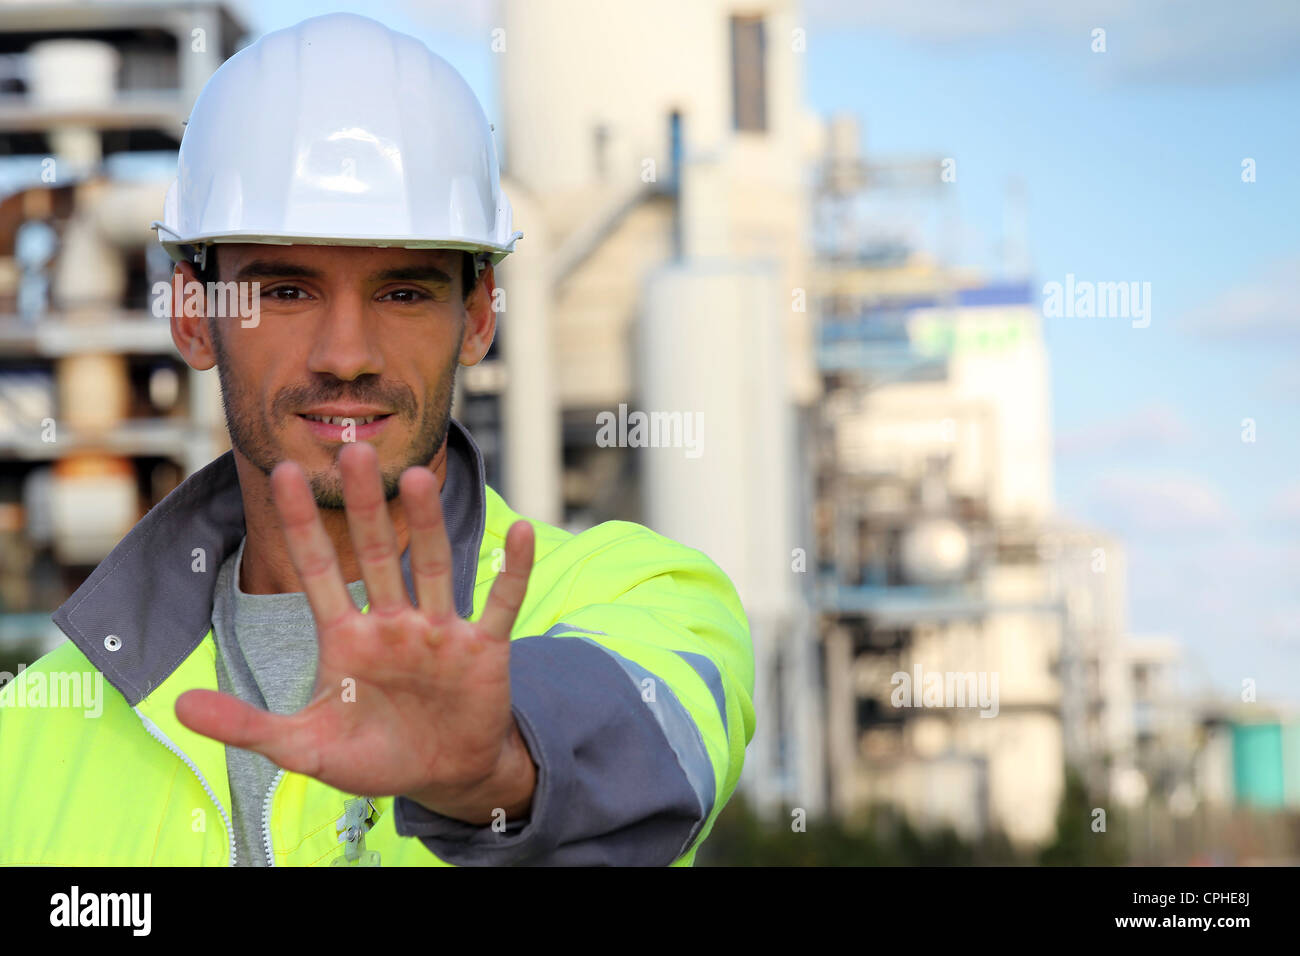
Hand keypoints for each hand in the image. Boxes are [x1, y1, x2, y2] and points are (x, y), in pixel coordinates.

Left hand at [175, 440, 537, 823]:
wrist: (444, 777)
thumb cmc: (373, 756)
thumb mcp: (304, 747)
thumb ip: (246, 726)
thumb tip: (178, 708)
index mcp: (346, 637)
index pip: (317, 570)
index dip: (301, 524)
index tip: (281, 473)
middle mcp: (392, 623)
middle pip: (376, 553)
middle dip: (366, 505)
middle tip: (353, 450)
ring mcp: (439, 631)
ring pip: (434, 566)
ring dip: (428, 524)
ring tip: (419, 478)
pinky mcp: (483, 649)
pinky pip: (500, 603)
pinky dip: (512, 571)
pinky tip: (519, 532)